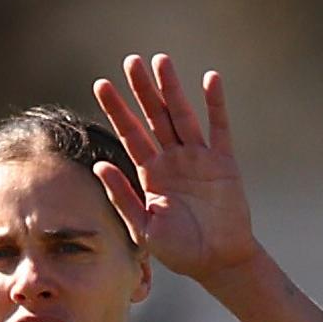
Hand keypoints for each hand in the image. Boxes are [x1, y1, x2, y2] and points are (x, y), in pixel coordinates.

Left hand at [91, 54, 260, 286]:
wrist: (217, 261)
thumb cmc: (178, 250)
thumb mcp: (143, 227)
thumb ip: (123, 196)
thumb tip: (99, 166)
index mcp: (150, 174)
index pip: (130, 134)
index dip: (117, 109)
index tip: (102, 84)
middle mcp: (172, 161)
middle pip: (154, 117)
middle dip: (142, 89)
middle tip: (131, 60)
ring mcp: (198, 158)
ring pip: (182, 115)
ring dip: (172, 89)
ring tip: (161, 61)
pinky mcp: (224, 162)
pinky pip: (219, 128)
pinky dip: (215, 105)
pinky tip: (209, 80)